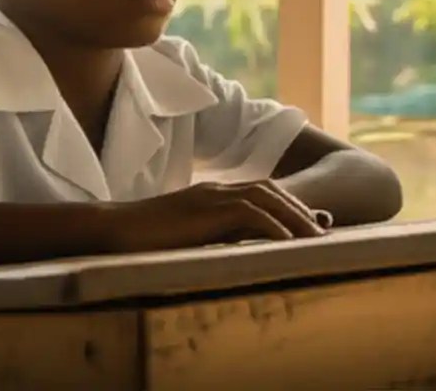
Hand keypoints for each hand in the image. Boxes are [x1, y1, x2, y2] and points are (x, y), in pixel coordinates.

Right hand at [106, 180, 329, 253]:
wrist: (114, 231)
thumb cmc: (141, 239)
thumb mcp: (184, 236)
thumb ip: (209, 235)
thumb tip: (234, 248)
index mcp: (209, 195)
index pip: (258, 191)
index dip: (286, 206)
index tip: (306, 226)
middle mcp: (214, 190)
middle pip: (270, 189)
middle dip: (298, 208)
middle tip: (321, 230)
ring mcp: (210, 197)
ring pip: (266, 197)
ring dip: (294, 216)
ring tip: (315, 238)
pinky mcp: (206, 211)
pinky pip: (251, 214)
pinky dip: (274, 226)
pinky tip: (289, 244)